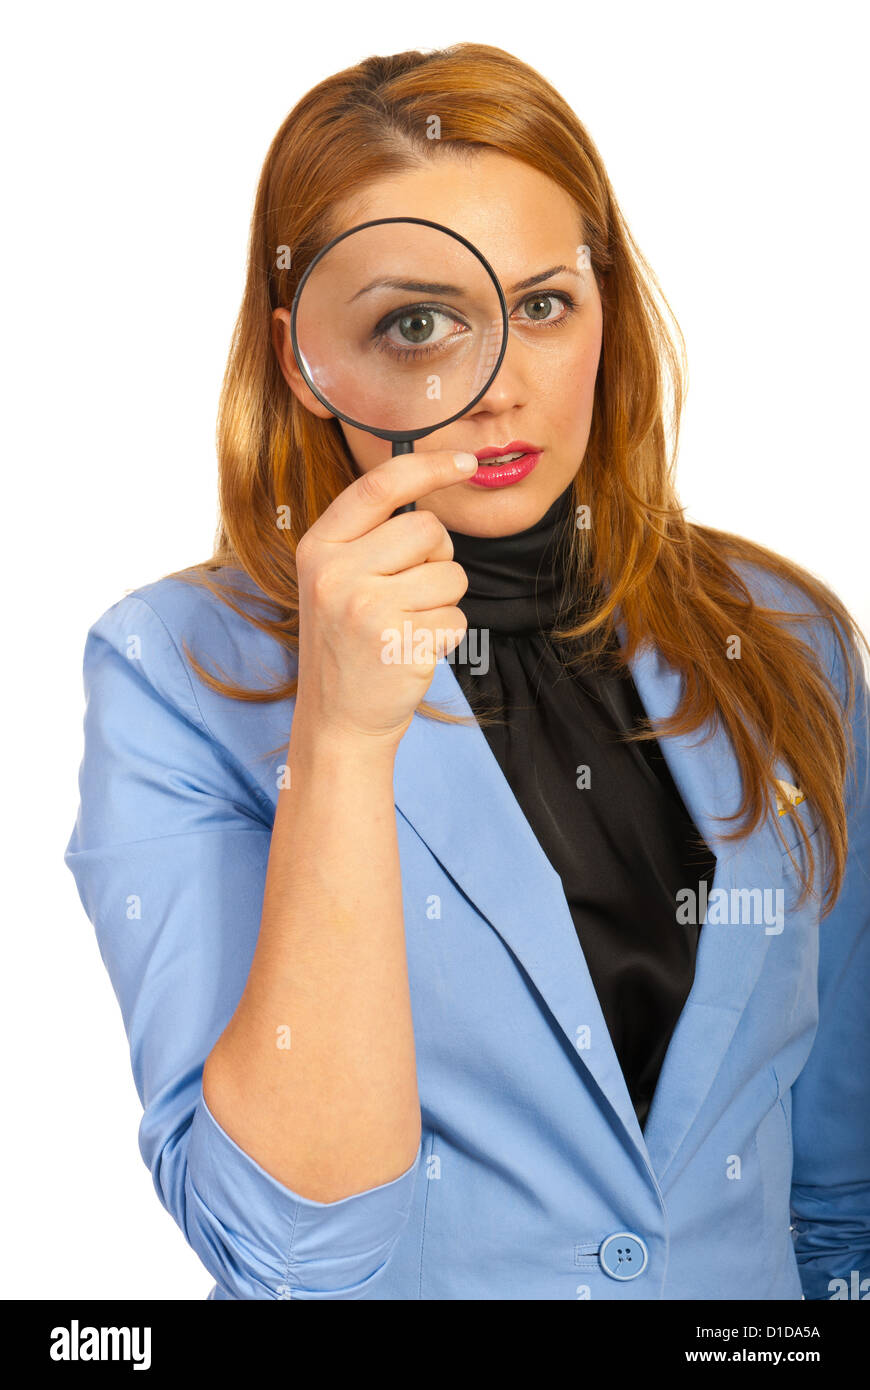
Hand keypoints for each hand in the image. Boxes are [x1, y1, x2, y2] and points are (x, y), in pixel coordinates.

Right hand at [292, 450, 478, 748]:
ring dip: (443, 601)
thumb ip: (370, 536)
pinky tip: (413, 651)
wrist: (338, 720)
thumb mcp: (337, 580)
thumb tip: (430, 478)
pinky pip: (456, 618)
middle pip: (428, 529)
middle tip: (409, 592)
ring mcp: (366, 608)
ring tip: (407, 626)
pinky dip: (446, 637)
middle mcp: (336, 572)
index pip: (379, 486)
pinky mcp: (398, 642)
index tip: (464, 462)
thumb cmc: (349, 645)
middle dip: (437, 557)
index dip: (428, 466)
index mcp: (319, 547)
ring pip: (450, 575)